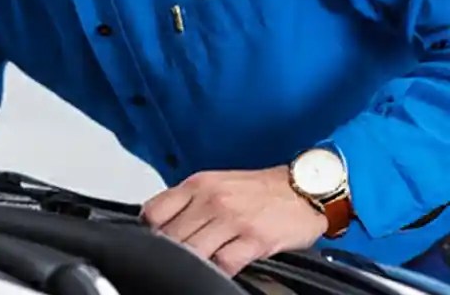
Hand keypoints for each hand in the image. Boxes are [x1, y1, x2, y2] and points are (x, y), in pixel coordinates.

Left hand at [141, 166, 328, 276]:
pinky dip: (218, 271)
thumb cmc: (262, 189)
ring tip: (197, 265)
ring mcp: (232, 220)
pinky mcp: (254, 239)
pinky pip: (224, 264)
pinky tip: (220, 268)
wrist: (305, 188)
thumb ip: (190, 201)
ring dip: (192, 262)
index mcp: (198, 184)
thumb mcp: (218, 183)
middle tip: (174, 257)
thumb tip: (161, 222)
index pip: (154, 210)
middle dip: (170, 250)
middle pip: (170, 236)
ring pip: (192, 251)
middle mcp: (212, 199)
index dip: (149, 230)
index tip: (153, 239)